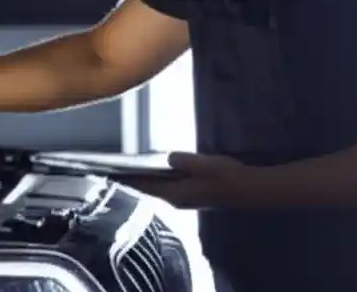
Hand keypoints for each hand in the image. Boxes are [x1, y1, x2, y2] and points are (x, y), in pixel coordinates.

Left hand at [114, 152, 251, 208]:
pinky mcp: (192, 195)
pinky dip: (157, 180)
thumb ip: (181, 161)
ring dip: (145, 180)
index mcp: (174, 194)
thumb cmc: (223, 176)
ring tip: (131, 168)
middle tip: (116, 168)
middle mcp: (175, 200)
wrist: (246, 189)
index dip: (127, 180)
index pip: (144, 186)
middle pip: (148, 189)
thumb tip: (167, 158)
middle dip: (133, 180)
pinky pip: (168, 187)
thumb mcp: (201, 164)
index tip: (110, 173)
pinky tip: (156, 171)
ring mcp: (184, 199)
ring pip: (158, 189)